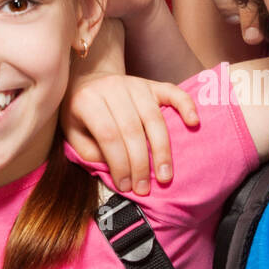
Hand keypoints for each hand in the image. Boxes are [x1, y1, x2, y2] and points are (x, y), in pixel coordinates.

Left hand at [62, 72, 198, 197]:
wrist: (89, 80)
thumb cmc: (83, 114)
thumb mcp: (74, 134)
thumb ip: (91, 152)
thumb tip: (118, 170)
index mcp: (88, 100)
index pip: (108, 135)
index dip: (119, 163)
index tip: (126, 186)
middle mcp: (112, 88)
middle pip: (132, 129)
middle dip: (140, 164)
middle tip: (145, 188)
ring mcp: (134, 84)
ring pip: (154, 117)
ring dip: (162, 150)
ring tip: (165, 176)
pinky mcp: (152, 84)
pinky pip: (173, 92)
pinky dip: (186, 106)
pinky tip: (193, 123)